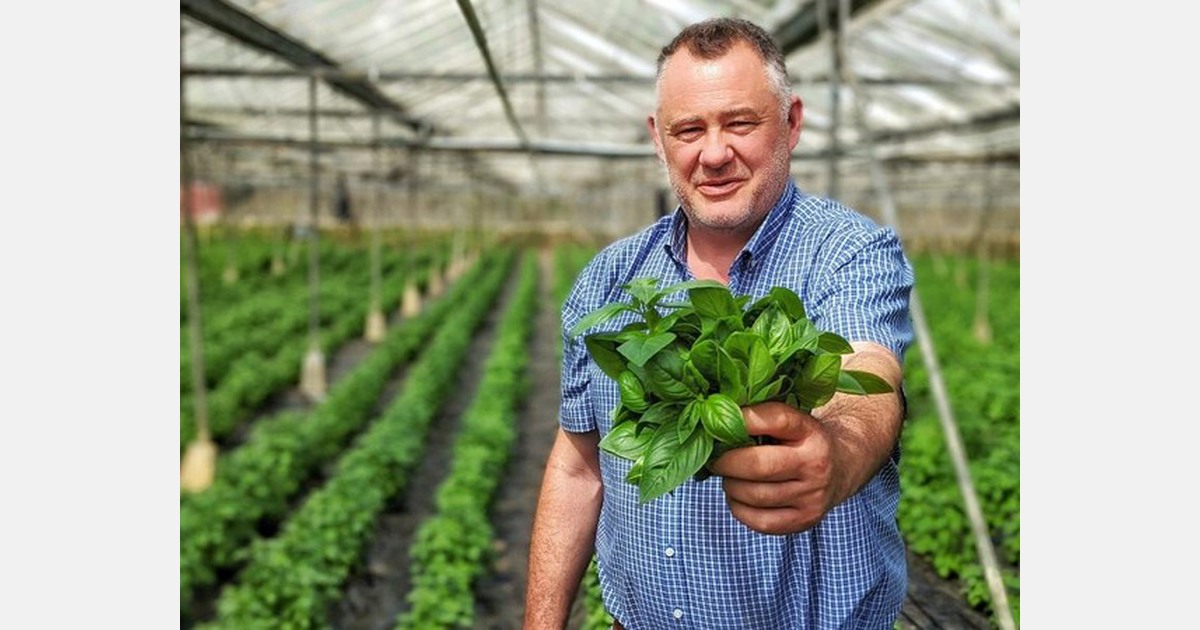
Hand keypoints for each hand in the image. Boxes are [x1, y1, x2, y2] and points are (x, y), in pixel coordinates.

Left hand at [706, 401, 837, 534]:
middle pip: (759, 465)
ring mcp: (812, 496)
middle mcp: (816, 465)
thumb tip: (714, 417)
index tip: (718, 423)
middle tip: (715, 459)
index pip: (776, 420)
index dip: (742, 420)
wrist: (843, 466)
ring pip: (754, 496)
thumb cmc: (804, 439)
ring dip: (731, 486)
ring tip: (729, 477)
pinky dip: (739, 509)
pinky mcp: (804, 521)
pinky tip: (739, 497)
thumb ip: (760, 416)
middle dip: (726, 462)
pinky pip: (759, 521)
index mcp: (811, 432)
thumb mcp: (793, 419)